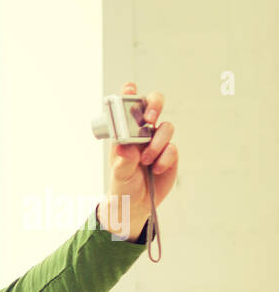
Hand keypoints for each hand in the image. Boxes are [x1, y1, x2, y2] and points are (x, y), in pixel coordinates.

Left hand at [101, 82, 178, 237]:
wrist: (135, 204)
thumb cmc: (122, 186)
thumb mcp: (119, 175)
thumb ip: (122, 161)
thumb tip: (125, 147)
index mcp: (124, 133)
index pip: (127, 109)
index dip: (129, 94)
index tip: (129, 87)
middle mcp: (142, 133)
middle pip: (153, 107)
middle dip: (154, 105)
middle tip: (150, 118)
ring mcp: (157, 142)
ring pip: (166, 127)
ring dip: (158, 142)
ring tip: (147, 160)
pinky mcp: (169, 154)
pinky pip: (172, 148)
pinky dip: (165, 157)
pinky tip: (156, 169)